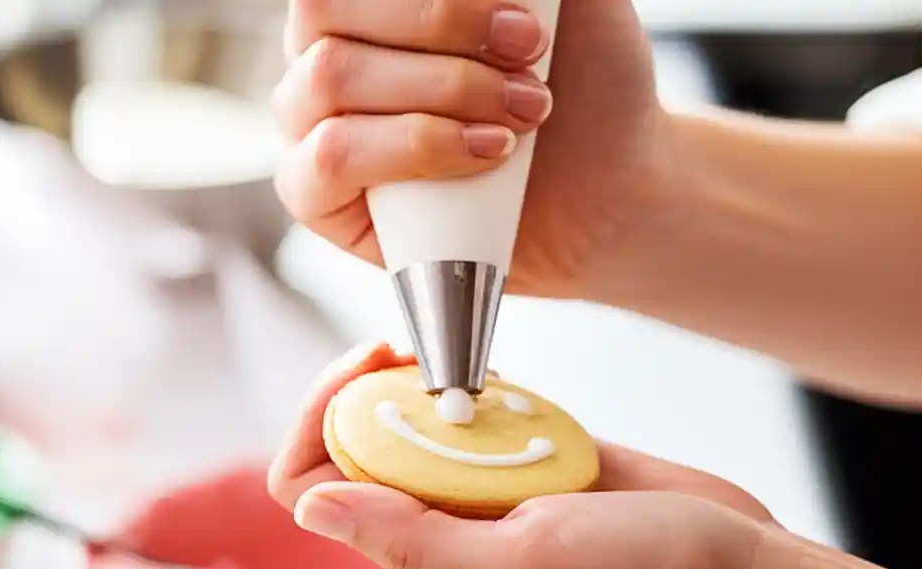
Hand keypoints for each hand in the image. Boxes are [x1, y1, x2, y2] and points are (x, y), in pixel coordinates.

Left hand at [268, 344, 780, 568]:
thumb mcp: (520, 560)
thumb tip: (311, 511)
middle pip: (355, 439)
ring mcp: (486, 484)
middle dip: (367, 385)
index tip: (362, 371)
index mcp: (424, 545)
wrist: (738, 564)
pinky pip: (478, 411)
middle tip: (405, 347)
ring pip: (415, 420)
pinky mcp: (530, 456)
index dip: (317, 420)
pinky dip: (483, 386)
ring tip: (462, 371)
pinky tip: (506, 384)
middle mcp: (444, 515)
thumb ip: (415, 539)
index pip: (315, 485)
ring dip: (427, 384)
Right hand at [272, 0, 662, 297]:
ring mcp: (315, 122)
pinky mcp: (317, 195)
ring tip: (520, 118)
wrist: (606, 194)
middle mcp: (327, 49)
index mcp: (371, 2)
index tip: (527, 22)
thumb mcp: (568, 4)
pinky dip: (413, 148)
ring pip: (330, 78)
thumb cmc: (580, 93)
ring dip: (441, 91)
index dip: (434, 0)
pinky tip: (481, 155)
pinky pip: (328, 159)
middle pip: (325, 10)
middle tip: (529, 64)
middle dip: (440, 26)